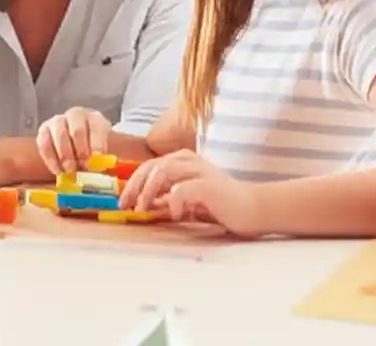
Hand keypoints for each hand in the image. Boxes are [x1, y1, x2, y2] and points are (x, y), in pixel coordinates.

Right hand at [36, 106, 110, 173]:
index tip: (97, 158)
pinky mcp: (44, 131)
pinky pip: (44, 143)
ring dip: (65, 154)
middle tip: (83, 166)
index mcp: (94, 118)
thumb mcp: (103, 151)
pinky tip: (57, 170)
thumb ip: (103, 159)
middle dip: (81, 150)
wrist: (78, 146)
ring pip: (59, 133)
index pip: (96, 125)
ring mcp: (58, 121)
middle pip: (77, 130)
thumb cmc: (92, 149)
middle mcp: (75, 115)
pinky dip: (50, 158)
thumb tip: (101, 167)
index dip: (97, 142)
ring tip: (70, 171)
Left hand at [119, 149, 263, 235]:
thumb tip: (141, 203)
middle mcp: (188, 160)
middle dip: (134, 187)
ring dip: (148, 192)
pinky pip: (181, 189)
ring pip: (162, 171)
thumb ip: (165, 198)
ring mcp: (199, 170)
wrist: (252, 209)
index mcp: (181, 161)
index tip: (123, 203)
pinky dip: (172, 202)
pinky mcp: (208, 185)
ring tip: (144, 210)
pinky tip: (176, 214)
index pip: (147, 167)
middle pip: (151, 167)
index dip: (132, 184)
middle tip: (127, 207)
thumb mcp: (186, 200)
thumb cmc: (219, 205)